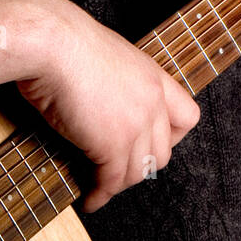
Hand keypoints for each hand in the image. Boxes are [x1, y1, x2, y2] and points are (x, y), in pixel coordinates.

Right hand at [15, 0, 199, 211]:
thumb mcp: (106, 57)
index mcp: (153, 78)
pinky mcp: (112, 144)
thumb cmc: (64, 41)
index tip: (148, 144)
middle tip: (117, 170)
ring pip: (139, 172)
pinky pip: (111, 180)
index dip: (171, 137)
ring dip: (118, 184)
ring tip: (100, 187)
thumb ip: (115, 82)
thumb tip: (98, 101)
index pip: (187, 117)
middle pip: (163, 153)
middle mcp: (152, 102)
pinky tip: (90, 198)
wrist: (52, 42)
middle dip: (141, 167)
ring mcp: (135, 125)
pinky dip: (100, 194)